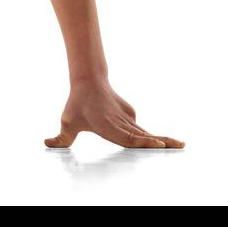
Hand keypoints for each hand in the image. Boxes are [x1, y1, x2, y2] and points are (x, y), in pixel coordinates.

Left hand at [45, 77, 184, 148]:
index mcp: (111, 127)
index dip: (144, 142)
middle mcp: (122, 123)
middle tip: (181, 145)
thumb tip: (47, 144)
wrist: (89, 81)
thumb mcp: (67, 121)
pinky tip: (161, 142)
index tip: (159, 144)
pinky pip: (142, 129)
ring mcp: (128, 119)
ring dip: (162, 139)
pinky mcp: (130, 116)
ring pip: (147, 132)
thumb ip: (60, 138)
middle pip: (145, 136)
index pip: (130, 138)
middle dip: (163, 142)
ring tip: (180, 145)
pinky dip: (152, 137)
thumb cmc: (77, 103)